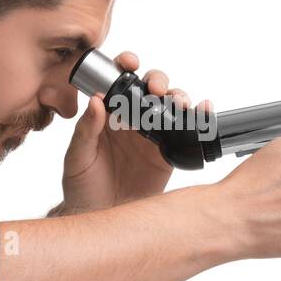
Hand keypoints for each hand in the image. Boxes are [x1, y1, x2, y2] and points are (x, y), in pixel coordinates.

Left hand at [60, 52, 207, 213]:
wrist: (99, 217)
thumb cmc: (82, 186)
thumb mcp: (77, 156)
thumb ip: (86, 129)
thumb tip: (96, 101)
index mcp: (108, 114)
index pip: (118, 82)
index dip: (126, 66)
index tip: (130, 63)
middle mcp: (132, 120)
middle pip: (151, 88)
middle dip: (158, 81)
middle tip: (156, 90)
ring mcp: (153, 135)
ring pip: (171, 105)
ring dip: (179, 97)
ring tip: (180, 103)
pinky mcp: (169, 153)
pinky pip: (186, 131)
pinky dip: (199, 117)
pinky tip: (203, 110)